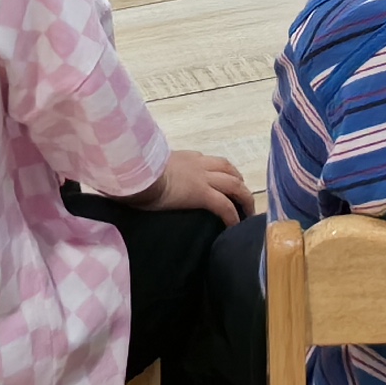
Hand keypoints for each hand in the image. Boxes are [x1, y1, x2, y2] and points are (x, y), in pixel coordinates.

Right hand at [128, 149, 253, 223]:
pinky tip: (236, 226)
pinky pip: (224, 206)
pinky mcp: (202, 194)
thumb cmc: (138, 171)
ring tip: (248, 213)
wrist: (137, 171)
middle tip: (243, 197)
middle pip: (229, 170)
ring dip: (244, 198)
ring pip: (234, 185)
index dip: (223, 172)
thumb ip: (158, 172)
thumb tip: (151, 181)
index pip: (211, 162)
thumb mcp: (152, 166)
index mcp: (187, 158)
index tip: (226, 182)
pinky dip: (233, 216)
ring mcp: (203, 178)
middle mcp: (200, 164)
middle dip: (239, 182)